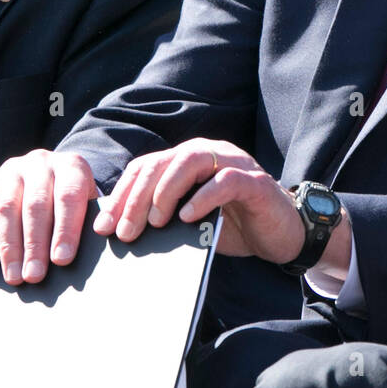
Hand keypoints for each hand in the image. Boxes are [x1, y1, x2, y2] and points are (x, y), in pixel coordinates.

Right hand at [0, 149, 97, 284]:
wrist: (53, 176)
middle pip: (35, 205)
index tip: (62, 260)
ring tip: (14, 277)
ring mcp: (10, 170)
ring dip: (9, 247)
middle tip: (35, 275)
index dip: (65, 229)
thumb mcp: (89, 204)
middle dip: (35, 244)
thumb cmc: (74, 202)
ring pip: (5, 209)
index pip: (68, 196)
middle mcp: (40, 163)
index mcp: (71, 165)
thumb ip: (87, 222)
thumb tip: (73, 257)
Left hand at [94, 138, 305, 262]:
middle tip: (125, 231)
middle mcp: (209, 153)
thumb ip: (165, 216)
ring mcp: (233, 164)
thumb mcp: (192, 221)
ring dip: (165, 191)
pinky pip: (224, 181)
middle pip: (161, 162)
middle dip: (136, 197)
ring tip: (155, 222)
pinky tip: (187, 217)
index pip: (145, 167)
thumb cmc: (235, 225)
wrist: (282, 233)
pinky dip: (202, 197)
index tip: (104, 226)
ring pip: (189, 160)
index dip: (121, 194)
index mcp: (189, 160)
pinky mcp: (254, 182)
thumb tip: (120, 231)